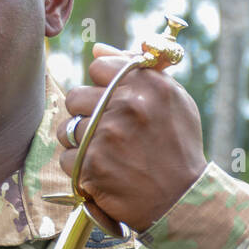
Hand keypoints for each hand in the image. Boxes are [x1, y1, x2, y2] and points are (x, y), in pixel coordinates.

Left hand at [56, 43, 207, 232]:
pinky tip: (103, 173)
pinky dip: (80, 169)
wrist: (182, 199)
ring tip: (103, 154)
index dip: (102, 86)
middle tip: (106, 132)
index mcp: (146, 84)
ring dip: (78, 143)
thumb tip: (96, 49)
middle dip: (86, 114)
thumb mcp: (172, 100)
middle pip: (75, 97)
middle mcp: (126, 106)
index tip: (114, 103)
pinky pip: (66, 159)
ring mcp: (106, 136)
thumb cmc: (178, 146)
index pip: (98, 67)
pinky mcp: (92, 166)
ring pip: (66, 129)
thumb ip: (135, 69)